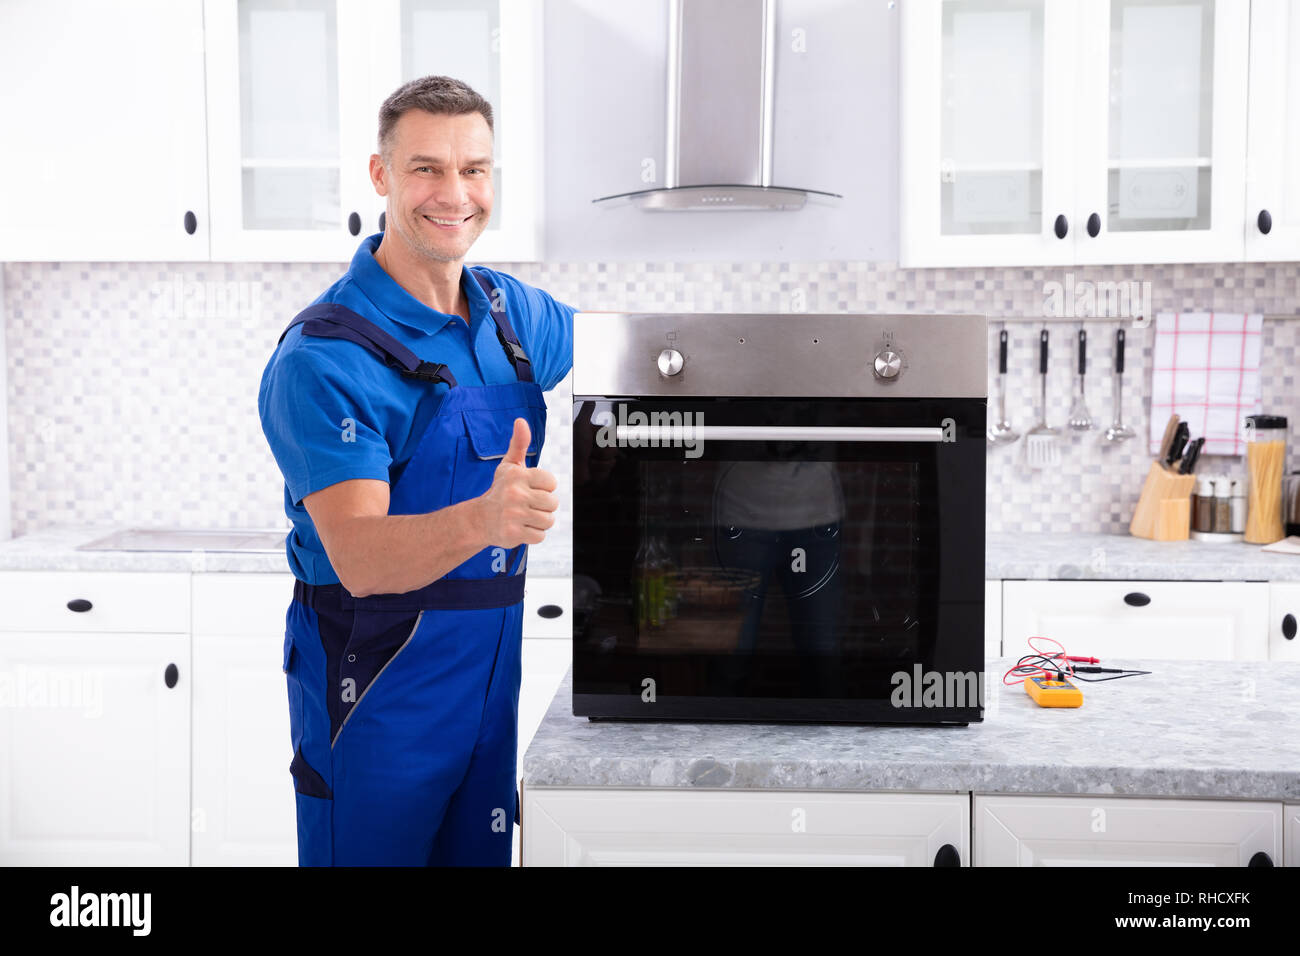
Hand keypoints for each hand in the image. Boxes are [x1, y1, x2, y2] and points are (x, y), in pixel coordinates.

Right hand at [476, 418, 557, 547]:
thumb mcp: (509, 466)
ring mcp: (513, 515)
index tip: (531, 488)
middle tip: (528, 505)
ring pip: (548, 520)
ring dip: (540, 521)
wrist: (479, 519)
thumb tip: (521, 421)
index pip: (552, 482)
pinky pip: (540, 536)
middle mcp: (515, 494)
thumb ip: (519, 444)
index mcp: (517, 475)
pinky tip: (521, 528)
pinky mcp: (513, 534)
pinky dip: (533, 534)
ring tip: (525, 516)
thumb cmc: (500, 490)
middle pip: (553, 503)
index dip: (544, 487)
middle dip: (544, 506)